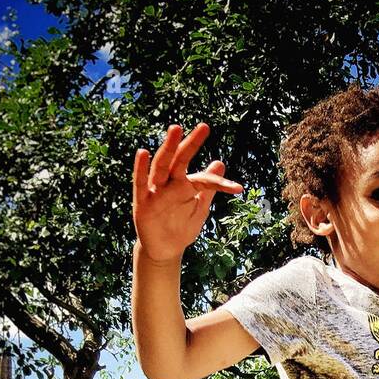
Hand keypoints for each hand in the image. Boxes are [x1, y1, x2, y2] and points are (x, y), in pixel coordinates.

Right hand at [132, 122, 242, 262]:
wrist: (164, 250)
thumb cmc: (181, 227)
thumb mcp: (199, 208)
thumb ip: (208, 187)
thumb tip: (219, 162)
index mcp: (184, 185)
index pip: (203, 179)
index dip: (219, 182)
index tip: (238, 189)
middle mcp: (170, 184)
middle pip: (180, 161)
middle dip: (191, 144)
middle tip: (205, 127)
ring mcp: (155, 192)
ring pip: (161, 166)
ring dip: (168, 148)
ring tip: (176, 130)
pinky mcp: (142, 203)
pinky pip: (140, 184)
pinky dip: (141, 169)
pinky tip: (143, 153)